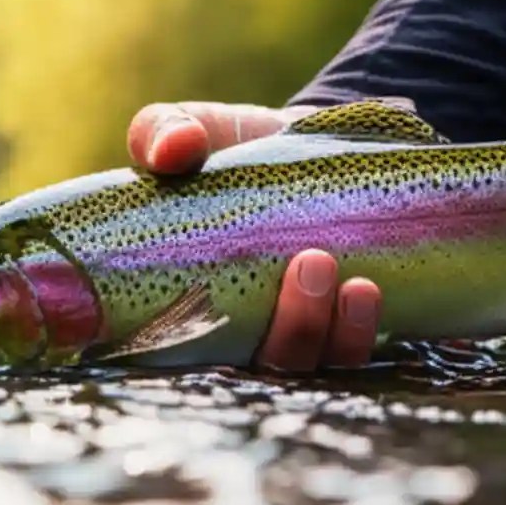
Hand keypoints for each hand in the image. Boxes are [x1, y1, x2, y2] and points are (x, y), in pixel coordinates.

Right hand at [128, 101, 382, 371]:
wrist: (311, 145)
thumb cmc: (232, 148)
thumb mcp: (194, 130)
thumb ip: (163, 133)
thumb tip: (173, 152)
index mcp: (173, 304)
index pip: (151, 350)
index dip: (139, 351)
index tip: (155, 320)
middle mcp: (225, 338)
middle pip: (246, 374)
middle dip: (289, 331)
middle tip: (311, 264)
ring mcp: (283, 343)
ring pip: (302, 371)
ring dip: (327, 334)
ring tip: (349, 280)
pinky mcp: (335, 339)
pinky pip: (349, 363)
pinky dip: (358, 335)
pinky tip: (366, 294)